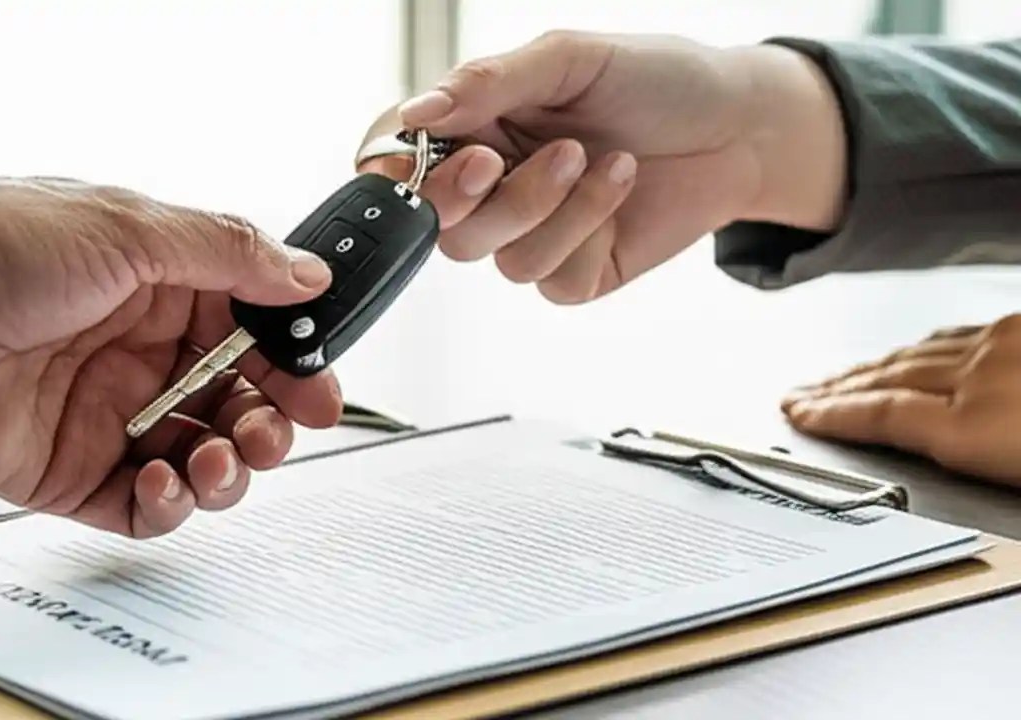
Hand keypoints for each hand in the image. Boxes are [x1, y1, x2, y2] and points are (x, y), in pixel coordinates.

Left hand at [0, 177, 342, 536]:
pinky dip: (171, 505)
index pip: (255, 333)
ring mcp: (110, 416)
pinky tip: (168, 482)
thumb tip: (307, 274)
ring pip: (204, 459)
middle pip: (240, 404)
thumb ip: (230, 253)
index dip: (294, 363)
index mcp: (162, 288)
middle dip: (271, 424)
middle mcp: (142, 353)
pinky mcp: (73, 473)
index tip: (320, 387)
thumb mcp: (131, 227)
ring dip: (230, 468)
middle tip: (277, 431)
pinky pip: (145, 505)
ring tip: (218, 459)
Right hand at [357, 31, 847, 302]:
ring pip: (495, 256)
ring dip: (546, 205)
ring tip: (595, 157)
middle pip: (438, 225)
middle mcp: (493, 186)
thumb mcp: (568, 58)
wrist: (741, 124)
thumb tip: (415, 115)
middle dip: (467, 197)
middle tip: (498, 159)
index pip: (394, 162)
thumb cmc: (657, 79)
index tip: (415, 158)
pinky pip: (551, 277)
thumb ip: (486, 82)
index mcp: (474, 127)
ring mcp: (532, 234)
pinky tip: (620, 183)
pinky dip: (588, 227)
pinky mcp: (574, 273)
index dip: (390, 171)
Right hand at [781, 315, 1020, 486]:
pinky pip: (957, 334)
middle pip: (890, 381)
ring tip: (845, 375)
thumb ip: (970, 465)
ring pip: (918, 352)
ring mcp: (1006, 341)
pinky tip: (919, 348)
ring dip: (873, 366)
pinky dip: (922, 346)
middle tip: (801, 395)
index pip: (882, 416)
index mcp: (980, 425)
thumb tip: (942, 468)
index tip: (799, 414)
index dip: (832, 415)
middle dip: (837, 389)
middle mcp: (982, 374)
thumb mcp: (1017, 477)